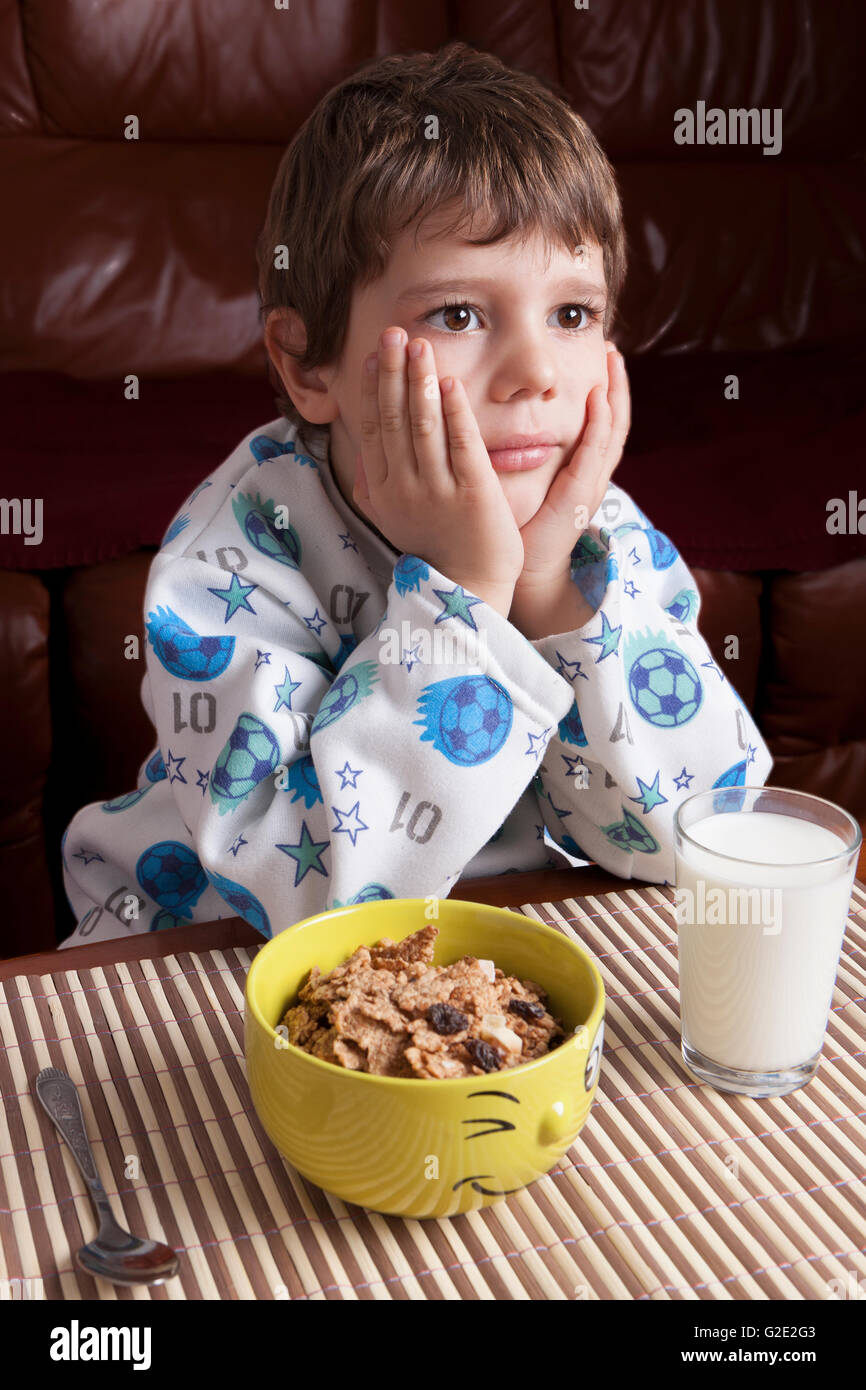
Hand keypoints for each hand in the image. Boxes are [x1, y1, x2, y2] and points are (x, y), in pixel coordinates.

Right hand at [353, 328, 523, 616]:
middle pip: (393, 419)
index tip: (374, 353)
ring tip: (420, 346)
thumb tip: (357, 457)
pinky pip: (460, 445)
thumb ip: (370, 486)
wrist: (466, 588)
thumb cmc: (433, 549)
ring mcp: (436, 491)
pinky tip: (450, 384)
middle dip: (392, 372)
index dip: (372, 387)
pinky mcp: (472, 494)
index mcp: (381, 489)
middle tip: (393, 333)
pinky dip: (453, 412)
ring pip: (423, 426)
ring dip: (420, 382)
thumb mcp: (390, 518)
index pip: (372, 427)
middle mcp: (403, 488)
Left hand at [515, 343, 630, 591]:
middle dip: (617, 385)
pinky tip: (599, 400)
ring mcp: (590, 486)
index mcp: (581, 472)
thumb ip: (527, 452)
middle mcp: (592, 476)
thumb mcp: (528, 480)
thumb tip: (509, 419)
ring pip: (613, 433)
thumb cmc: (519, 526)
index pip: (600, 423)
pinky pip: (594, 455)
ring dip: (616, 395)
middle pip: (615, 422)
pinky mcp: (579, 497)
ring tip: (615, 362)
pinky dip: (599, 426)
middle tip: (613, 349)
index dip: (604, 391)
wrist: (523, 570)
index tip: (600, 358)